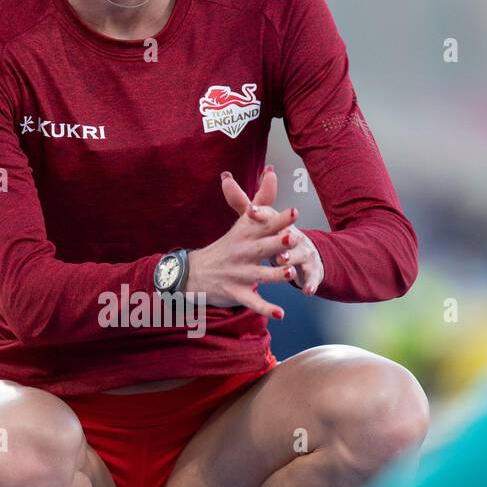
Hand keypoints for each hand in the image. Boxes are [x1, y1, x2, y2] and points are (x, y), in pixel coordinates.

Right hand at [186, 165, 314, 319]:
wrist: (193, 273)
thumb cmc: (226, 246)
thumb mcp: (242, 222)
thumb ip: (260, 199)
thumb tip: (271, 172)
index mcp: (245, 234)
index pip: (263, 224)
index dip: (278, 218)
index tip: (293, 211)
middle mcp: (242, 253)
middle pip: (261, 247)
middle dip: (276, 243)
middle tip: (292, 238)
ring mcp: (238, 274)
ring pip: (259, 276)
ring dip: (275, 276)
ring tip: (290, 273)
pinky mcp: (236, 293)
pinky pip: (252, 302)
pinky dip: (266, 309)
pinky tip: (281, 314)